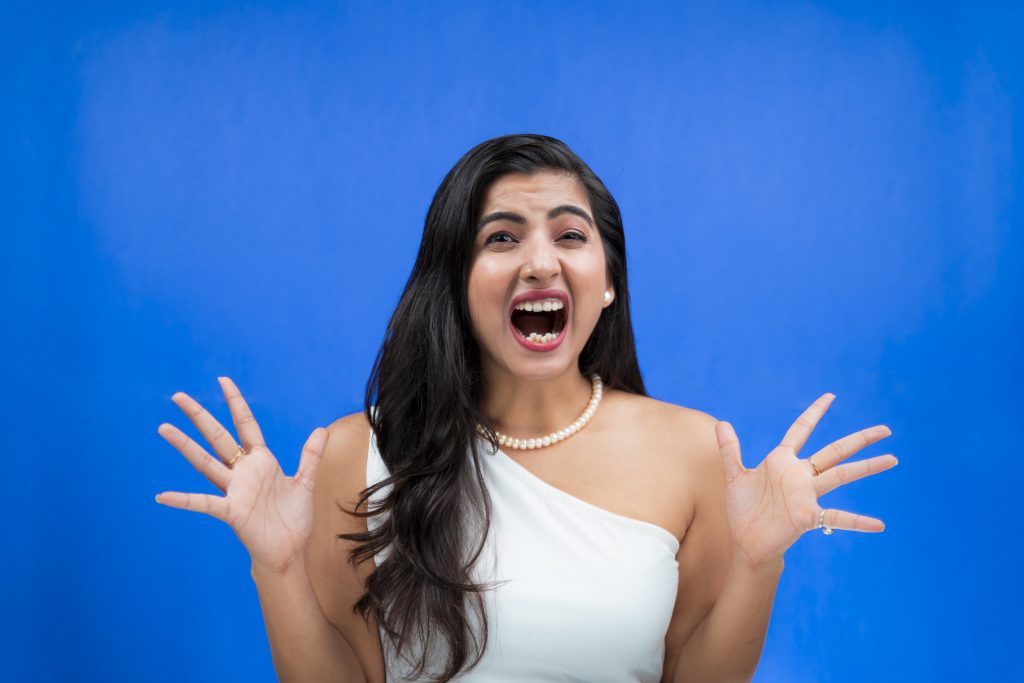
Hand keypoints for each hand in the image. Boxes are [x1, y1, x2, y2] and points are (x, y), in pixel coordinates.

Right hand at [155, 376, 327, 573]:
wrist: (289, 551)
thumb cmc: (293, 519)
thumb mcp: (305, 482)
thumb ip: (311, 456)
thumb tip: (320, 429)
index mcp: (261, 462)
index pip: (245, 425)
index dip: (235, 403)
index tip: (222, 380)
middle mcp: (243, 473)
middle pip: (218, 438)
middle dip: (199, 416)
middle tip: (177, 396)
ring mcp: (234, 491)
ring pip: (205, 463)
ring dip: (184, 446)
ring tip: (163, 428)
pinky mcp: (231, 512)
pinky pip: (203, 503)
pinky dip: (183, 500)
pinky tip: (162, 496)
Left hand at [716, 393, 896, 568]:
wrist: (746, 541)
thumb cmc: (743, 509)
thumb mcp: (735, 476)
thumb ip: (730, 449)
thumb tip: (721, 422)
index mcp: (782, 461)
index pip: (801, 430)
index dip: (814, 413)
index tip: (830, 396)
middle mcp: (800, 475)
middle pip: (834, 452)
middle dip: (859, 440)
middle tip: (885, 429)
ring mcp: (806, 495)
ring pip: (842, 476)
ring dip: (867, 468)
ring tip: (893, 459)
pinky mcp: (807, 516)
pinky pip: (837, 517)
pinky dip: (858, 521)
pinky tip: (879, 524)